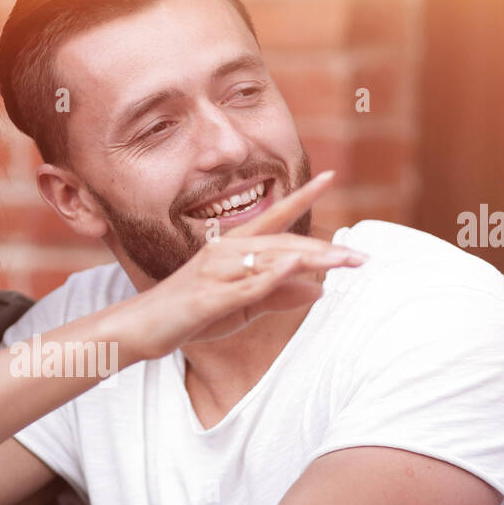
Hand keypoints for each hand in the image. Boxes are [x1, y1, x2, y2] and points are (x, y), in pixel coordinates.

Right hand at [115, 170, 364, 360]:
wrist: (140, 330)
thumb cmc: (190, 315)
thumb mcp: (241, 306)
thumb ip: (277, 295)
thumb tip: (319, 290)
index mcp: (232, 248)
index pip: (273, 216)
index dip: (302, 195)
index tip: (330, 175)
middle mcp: (225, 251)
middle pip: (284, 242)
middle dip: (326, 250)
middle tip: (363, 258)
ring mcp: (217, 272)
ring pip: (272, 259)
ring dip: (312, 260)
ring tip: (346, 262)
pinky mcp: (210, 296)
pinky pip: (249, 283)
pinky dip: (276, 275)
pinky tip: (301, 268)